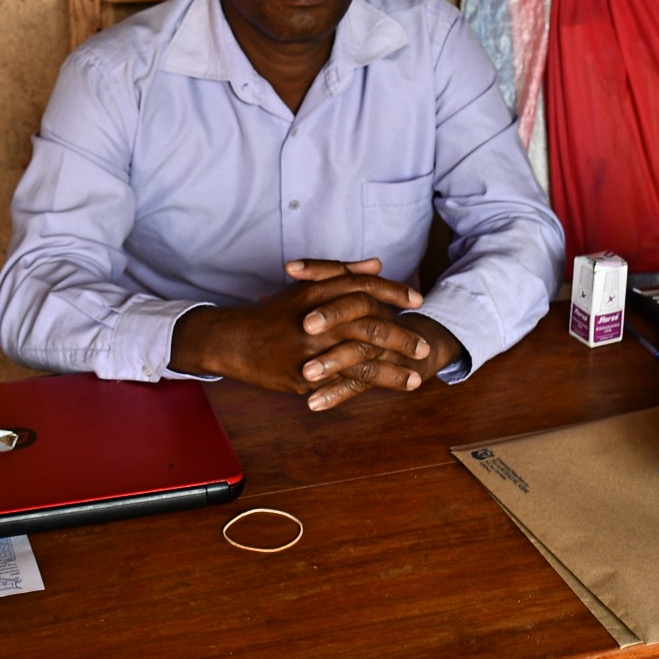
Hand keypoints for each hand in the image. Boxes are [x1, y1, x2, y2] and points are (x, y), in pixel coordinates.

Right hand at [168, 260, 433, 409]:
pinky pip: (340, 383)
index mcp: (318, 293)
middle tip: (424, 349)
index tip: (418, 300)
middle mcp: (317, 319)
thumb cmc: (274, 313)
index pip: (364, 288)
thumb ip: (344, 274)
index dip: (394, 293)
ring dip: (391, 372)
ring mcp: (310, 350)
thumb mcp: (307, 287)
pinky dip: (365, 389)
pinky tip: (383, 393)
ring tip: (414, 380)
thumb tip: (378, 265)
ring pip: (360, 360)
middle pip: (369, 326)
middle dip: (401, 339)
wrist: (234, 340)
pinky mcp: (304, 375)